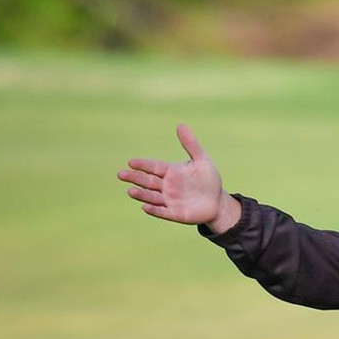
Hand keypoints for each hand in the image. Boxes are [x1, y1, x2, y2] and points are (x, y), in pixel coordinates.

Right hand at [118, 124, 240, 230]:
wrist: (217, 202)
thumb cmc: (208, 179)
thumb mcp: (202, 160)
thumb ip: (191, 144)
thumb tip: (181, 125)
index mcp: (171, 171)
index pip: (153, 167)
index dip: (143, 165)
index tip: (131, 162)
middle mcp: (167, 186)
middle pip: (147, 181)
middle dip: (134, 178)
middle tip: (121, 174)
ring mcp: (170, 200)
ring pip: (152, 197)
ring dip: (141, 194)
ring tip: (130, 191)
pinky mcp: (175, 213)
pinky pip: (162, 212)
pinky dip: (154, 210)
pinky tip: (145, 207)